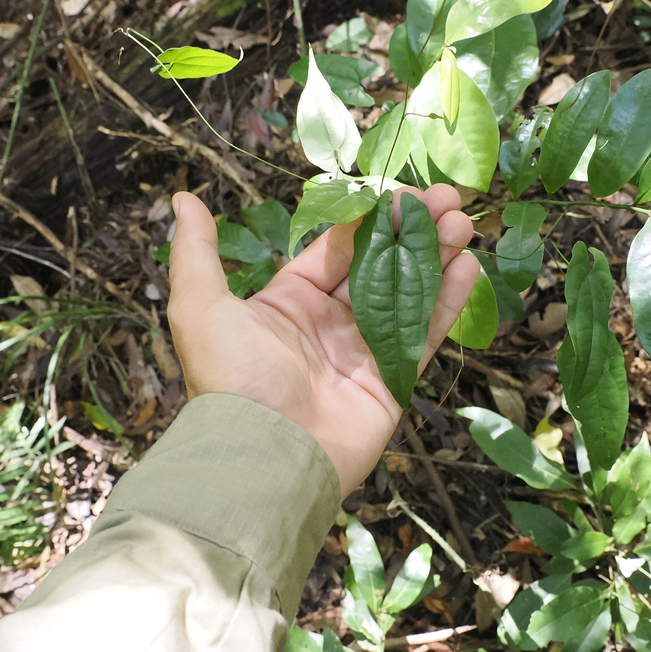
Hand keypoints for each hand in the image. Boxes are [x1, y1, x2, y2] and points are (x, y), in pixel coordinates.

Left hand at [167, 186, 479, 497]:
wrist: (267, 458)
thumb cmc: (232, 381)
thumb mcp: (201, 308)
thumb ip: (198, 252)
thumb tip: (182, 200)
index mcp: (288, 303)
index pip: (336, 249)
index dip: (369, 219)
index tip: (403, 193)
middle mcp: (328, 325)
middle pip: (378, 266)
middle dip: (412, 231)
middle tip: (447, 199)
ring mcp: (363, 353)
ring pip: (407, 293)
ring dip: (435, 257)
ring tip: (463, 223)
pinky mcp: (392, 382)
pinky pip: (424, 334)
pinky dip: (448, 301)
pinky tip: (468, 266)